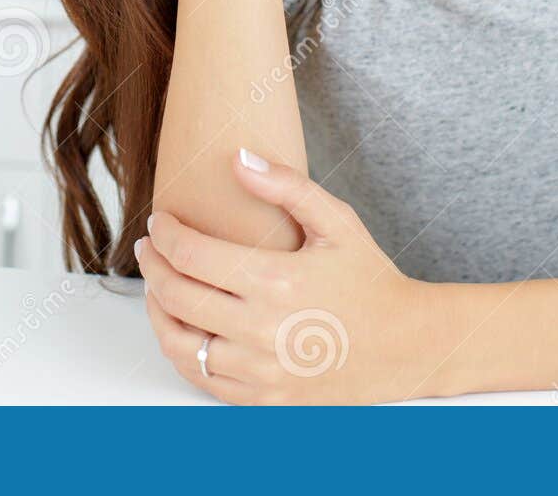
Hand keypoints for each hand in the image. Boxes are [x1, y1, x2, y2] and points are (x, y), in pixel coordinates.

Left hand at [136, 149, 444, 404]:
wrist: (408, 347)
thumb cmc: (370, 281)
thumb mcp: (337, 222)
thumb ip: (286, 186)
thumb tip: (239, 158)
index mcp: (276, 281)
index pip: (191, 255)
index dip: (164, 235)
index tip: (159, 222)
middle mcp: (262, 329)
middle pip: (176, 296)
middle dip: (152, 266)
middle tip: (149, 248)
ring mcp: (262, 370)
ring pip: (180, 344)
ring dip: (158, 312)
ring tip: (158, 288)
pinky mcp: (265, 399)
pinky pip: (202, 379)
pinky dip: (182, 352)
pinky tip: (182, 328)